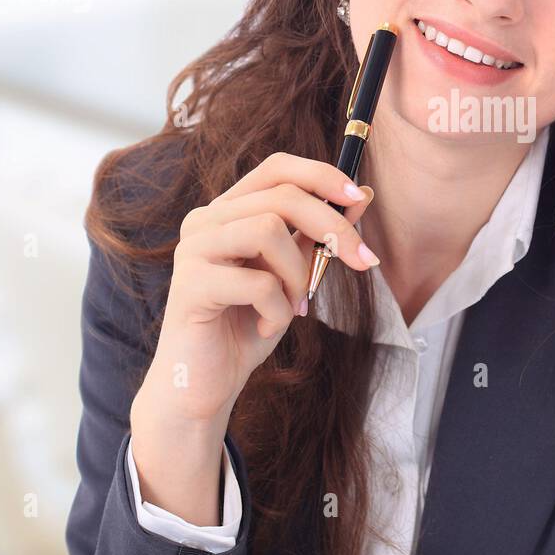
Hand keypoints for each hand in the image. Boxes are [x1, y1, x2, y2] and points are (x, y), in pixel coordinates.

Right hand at [139, 152, 377, 426]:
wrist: (205, 386)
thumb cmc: (248, 327)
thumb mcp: (295, 274)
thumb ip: (319, 233)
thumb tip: (363, 192)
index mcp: (228, 211)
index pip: (276, 167)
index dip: (321, 175)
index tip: (358, 197)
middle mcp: (204, 220)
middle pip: (282, 196)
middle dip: (333, 227)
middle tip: (364, 261)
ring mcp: (192, 249)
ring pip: (267, 230)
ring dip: (298, 275)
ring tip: (294, 307)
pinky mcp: (189, 285)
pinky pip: (256, 282)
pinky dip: (278, 309)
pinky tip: (267, 328)